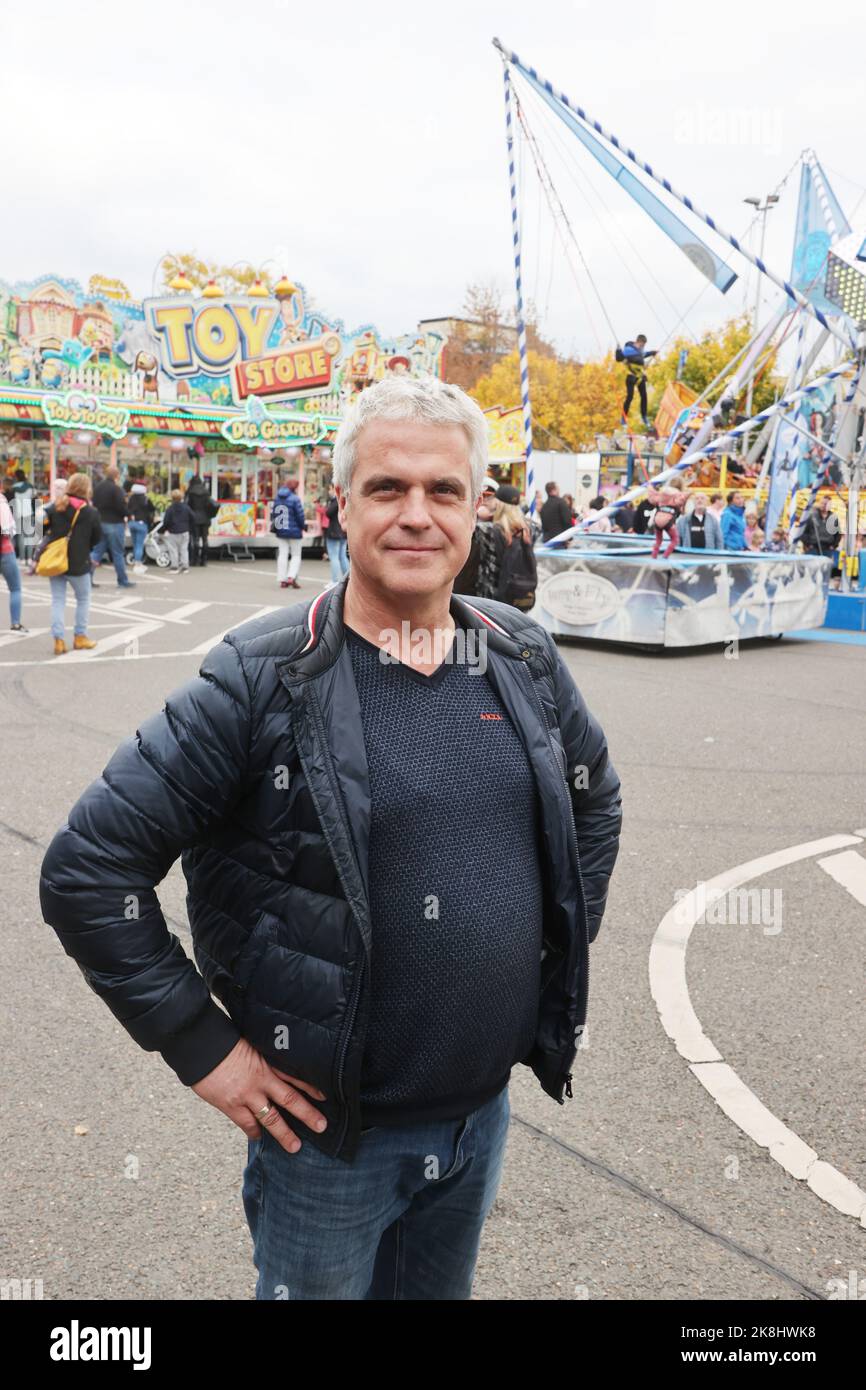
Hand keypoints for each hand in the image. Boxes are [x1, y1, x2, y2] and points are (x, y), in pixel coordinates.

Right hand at [192, 1038, 327, 1154]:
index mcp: (268, 1062)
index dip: (310, 1087)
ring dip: (284, 1133)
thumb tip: (272, 1062)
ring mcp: (247, 1094)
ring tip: (295, 1146)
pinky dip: (254, 1132)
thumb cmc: (225, 1040)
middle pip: (290, 1099)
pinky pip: (246, 1123)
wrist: (202, 1046)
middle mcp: (262, 1079)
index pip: (295, 1076)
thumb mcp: (251, 1043)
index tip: (324, 1096)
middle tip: (322, 1126)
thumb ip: (263, 1056)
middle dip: (307, 1114)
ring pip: (271, 1118)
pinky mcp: (231, 1105)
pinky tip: (259, 1138)